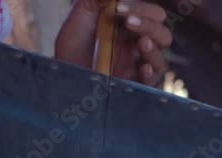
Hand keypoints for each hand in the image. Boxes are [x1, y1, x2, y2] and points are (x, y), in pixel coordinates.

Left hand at [56, 0, 171, 85]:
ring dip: (154, 47)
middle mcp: (136, 44)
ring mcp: (136, 66)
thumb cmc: (71, 45)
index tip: (120, 7)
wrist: (60, 72)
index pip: (150, 13)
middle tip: (129, 22)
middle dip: (149, 24)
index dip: (141, 8)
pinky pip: (152, 81)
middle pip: (161, 33)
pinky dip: (151, 73)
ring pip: (160, 56)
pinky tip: (143, 67)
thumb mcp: (83, 14)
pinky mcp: (132, 85)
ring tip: (142, 42)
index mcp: (130, 26)